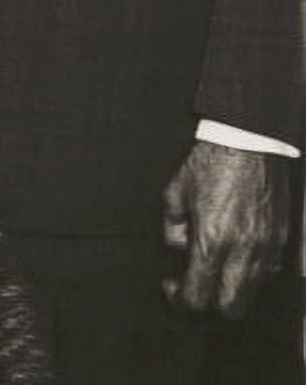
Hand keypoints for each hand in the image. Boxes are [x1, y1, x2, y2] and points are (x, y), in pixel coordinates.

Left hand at [161, 139, 292, 317]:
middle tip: (192, 285)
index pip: (198, 297)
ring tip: (213, 268)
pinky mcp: (281, 242)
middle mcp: (243, 252)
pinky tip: (235, 254)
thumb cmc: (210, 165)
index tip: (171, 288)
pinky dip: (249, 274)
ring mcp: (267, 249)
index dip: (180, 302)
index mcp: (212, 242)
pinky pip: (267, 272)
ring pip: (252, 294)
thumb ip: (174, 229)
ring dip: (230, 291)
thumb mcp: (175, 193)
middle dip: (209, 305)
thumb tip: (177, 250)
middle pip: (231, 309)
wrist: (250, 143)